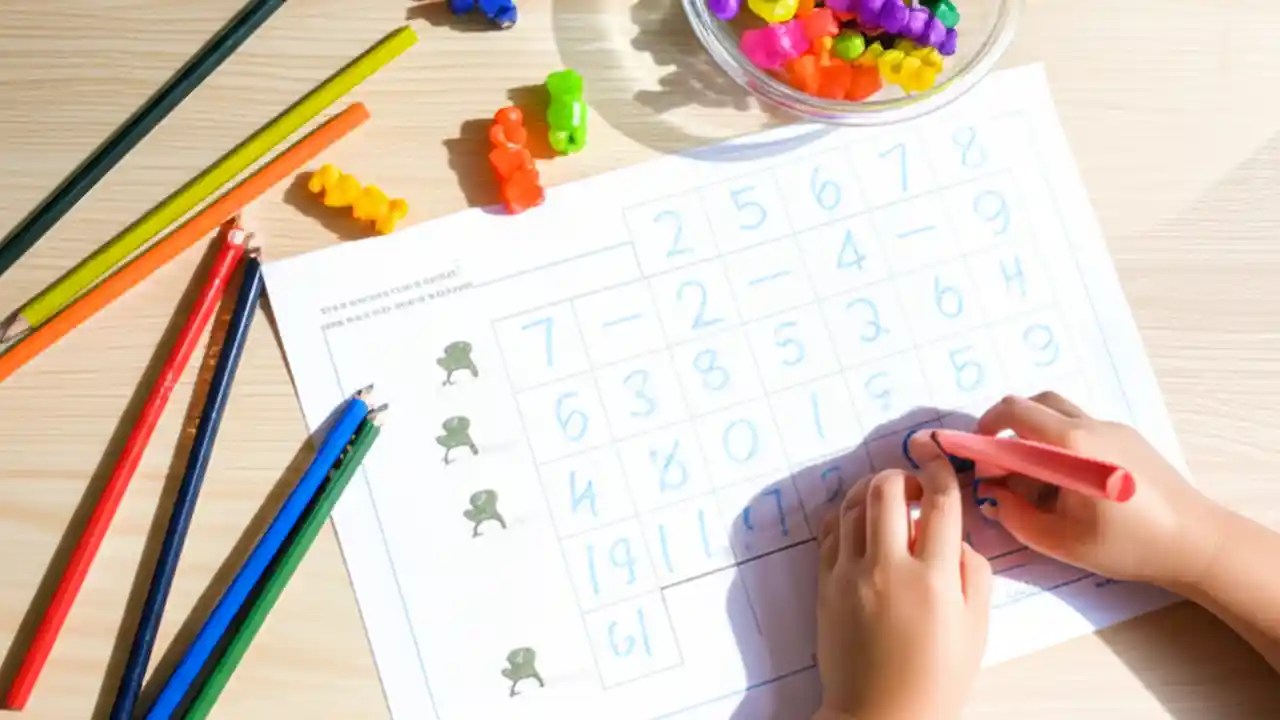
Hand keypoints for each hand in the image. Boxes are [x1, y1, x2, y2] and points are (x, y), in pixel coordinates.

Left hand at [814, 435, 991, 719]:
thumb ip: (974, 574)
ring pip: (852, 505)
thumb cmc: (936, 679)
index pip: (939, 503)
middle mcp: (887, 569)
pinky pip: (830, 531)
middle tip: (913, 486)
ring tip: (887, 499)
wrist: (878, 715)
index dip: (939, 469)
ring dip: (871, 490)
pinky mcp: (824, 584)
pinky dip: (846, 515)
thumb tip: (956, 536)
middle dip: (901, 475)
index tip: (937, 454)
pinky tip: (860, 523)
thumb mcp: (976, 630)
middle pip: (886, 491)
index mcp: (934, 580)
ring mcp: (849, 575)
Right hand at [975, 392, 1223, 588]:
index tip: (971, 460)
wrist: (1195, 542)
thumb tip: (994, 494)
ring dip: (1032, 431)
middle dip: (1003, 426)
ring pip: (1056, 411)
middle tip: (996, 461)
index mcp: (1070, 446)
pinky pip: (1079, 426)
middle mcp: (1089, 426)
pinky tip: (1064, 480)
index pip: (1011, 417)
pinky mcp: (1127, 438)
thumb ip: (1016, 515)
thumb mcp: (1060, 540)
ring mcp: (1111, 428)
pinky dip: (1057, 441)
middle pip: (1031, 403)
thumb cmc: (1126, 545)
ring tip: (1030, 472)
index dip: (981, 436)